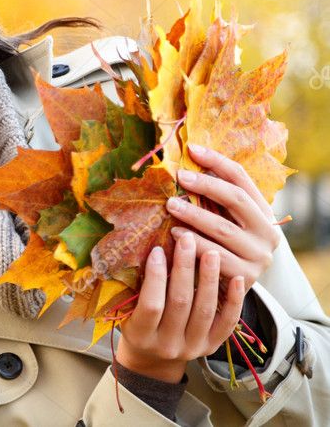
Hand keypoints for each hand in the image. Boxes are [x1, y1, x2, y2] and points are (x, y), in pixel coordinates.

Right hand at [115, 233, 245, 382]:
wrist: (152, 358)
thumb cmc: (135, 325)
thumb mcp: (126, 311)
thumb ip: (136, 289)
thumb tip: (148, 250)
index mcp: (141, 335)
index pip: (151, 305)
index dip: (155, 276)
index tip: (158, 249)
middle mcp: (168, 345)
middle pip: (180, 303)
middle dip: (184, 268)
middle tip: (187, 240)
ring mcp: (192, 347)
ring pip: (205, 310)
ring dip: (209, 278)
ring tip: (211, 252)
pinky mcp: (211, 346)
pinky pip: (227, 323)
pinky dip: (234, 300)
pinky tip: (237, 279)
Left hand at [166, 143, 280, 289]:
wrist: (234, 289)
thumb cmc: (223, 245)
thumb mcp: (225, 219)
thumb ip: (214, 197)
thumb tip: (186, 161)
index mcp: (264, 211)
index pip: (241, 178)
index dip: (216, 161)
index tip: (192, 149)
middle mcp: (268, 232)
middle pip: (236, 199)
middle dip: (206, 186)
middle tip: (179, 177)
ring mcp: (259, 255)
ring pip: (224, 229)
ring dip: (194, 215)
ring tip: (171, 205)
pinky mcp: (246, 276)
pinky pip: (216, 257)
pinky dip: (194, 243)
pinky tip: (176, 234)